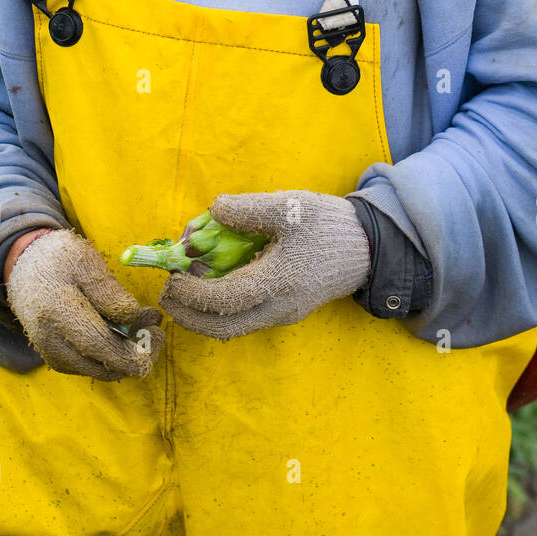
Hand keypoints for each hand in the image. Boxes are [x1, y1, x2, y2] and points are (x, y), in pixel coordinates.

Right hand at [5, 228, 163, 379]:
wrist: (23, 264)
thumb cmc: (58, 258)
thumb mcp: (86, 263)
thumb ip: (109, 293)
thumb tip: (134, 319)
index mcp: (57, 312)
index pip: (97, 345)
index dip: (130, 350)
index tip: (156, 338)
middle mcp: (50, 340)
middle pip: (100, 366)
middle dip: (135, 356)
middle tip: (158, 332)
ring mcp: (50, 351)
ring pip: (96, 370)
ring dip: (125, 356)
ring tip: (144, 327)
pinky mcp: (54, 354)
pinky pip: (88, 366)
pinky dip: (110, 356)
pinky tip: (125, 335)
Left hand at [159, 190, 370, 339]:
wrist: (368, 247)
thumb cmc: (327, 225)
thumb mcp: (289, 206)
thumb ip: (248, 208)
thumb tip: (211, 211)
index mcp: (278, 282)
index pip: (223, 300)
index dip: (191, 293)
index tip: (173, 275)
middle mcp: (279, 308)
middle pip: (222, 329)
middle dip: (188, 315)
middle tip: (168, 292)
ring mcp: (284, 314)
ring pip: (233, 329)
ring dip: (202, 315)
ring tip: (184, 290)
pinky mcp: (287, 312)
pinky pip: (246, 320)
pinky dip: (221, 310)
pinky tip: (213, 287)